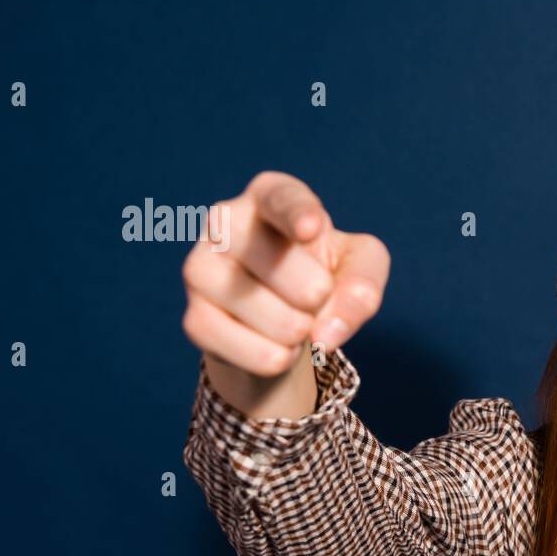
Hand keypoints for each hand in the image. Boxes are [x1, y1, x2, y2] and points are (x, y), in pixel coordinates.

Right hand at [181, 171, 389, 377]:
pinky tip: (275, 345)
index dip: (297, 214)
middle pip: (284, 266)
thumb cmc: (323, 271)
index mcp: (269, 195)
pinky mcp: (193, 318)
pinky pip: (254, 353)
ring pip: (275, 318)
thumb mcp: (360, 266)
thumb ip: (363, 285)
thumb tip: (327, 333)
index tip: (311, 229)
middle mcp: (225, 221)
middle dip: (318, 297)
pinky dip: (278, 360)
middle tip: (313, 296)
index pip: (280, 198)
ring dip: (301, 333)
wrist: (280, 317)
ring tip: (293, 319)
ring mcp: (200, 268)